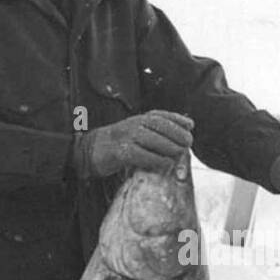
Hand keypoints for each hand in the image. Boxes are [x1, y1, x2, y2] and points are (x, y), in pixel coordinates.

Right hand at [76, 111, 194, 177]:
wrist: (89, 152)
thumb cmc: (117, 146)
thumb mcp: (135, 135)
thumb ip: (154, 135)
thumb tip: (179, 141)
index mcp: (137, 119)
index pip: (160, 115)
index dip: (177, 119)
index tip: (191, 125)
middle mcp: (132, 124)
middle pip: (159, 125)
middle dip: (177, 133)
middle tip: (188, 143)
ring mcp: (126, 137)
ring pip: (152, 139)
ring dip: (169, 147)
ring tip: (180, 153)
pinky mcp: (120, 152)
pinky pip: (142, 155)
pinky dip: (156, 159)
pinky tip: (165, 164)